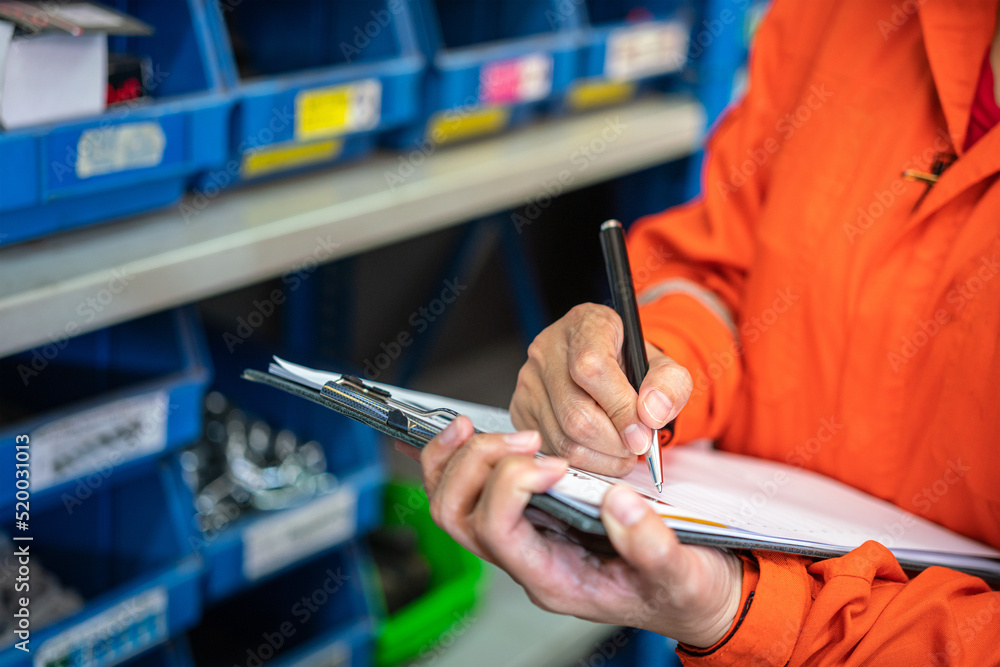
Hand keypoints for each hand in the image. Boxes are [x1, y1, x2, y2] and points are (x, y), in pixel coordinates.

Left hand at [397, 417, 742, 647]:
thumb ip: (652, 545)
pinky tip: (477, 431)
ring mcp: (521, 539)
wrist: (692, 596)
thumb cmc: (683, 590)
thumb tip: (616, 501)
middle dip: (476, 465)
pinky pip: (470, 491)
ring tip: (481, 427)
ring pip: (453, 502)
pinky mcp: (528, 518)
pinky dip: (461, 458)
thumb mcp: (684, 574)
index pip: (498, 530)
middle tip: (523, 439)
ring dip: (458, 458)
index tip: (557, 462)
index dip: (511, 485)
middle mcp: (526, 561)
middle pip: (458, 515)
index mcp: (553, 580)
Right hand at [510, 303, 692, 475]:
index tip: (642, 434)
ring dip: (602, 459)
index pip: (592, 369)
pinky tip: (600, 451)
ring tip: (622, 452)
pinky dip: (582, 462)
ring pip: (563, 440)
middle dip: (615, 443)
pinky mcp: (520, 409)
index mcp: (585, 325)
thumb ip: (669, 384)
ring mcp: (529, 381)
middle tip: (637, 447)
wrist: (604, 361)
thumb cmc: (628, 362)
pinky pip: (550, 449)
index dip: (620, 409)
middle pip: (576, 415)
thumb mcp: (661, 364)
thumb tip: (652, 415)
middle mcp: (547, 350)